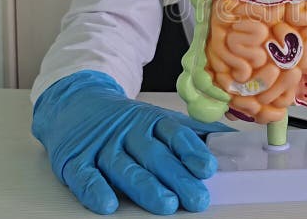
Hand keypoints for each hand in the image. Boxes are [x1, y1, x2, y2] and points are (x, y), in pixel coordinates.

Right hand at [32, 71, 232, 214]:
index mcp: (152, 120)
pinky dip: (96, 190)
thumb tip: (232, 141)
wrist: (75, 103)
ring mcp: (102, 146)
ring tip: (165, 204)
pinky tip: (109, 204)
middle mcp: (128, 131)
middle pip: (155, 155)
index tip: (208, 167)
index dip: (192, 150)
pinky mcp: (75, 160)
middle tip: (196, 198)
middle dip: (177, 178)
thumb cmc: (126, 120)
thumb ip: (192, 132)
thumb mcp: (158, 119)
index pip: (175, 133)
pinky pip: (85, 176)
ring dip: (145, 187)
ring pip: (125, 168)